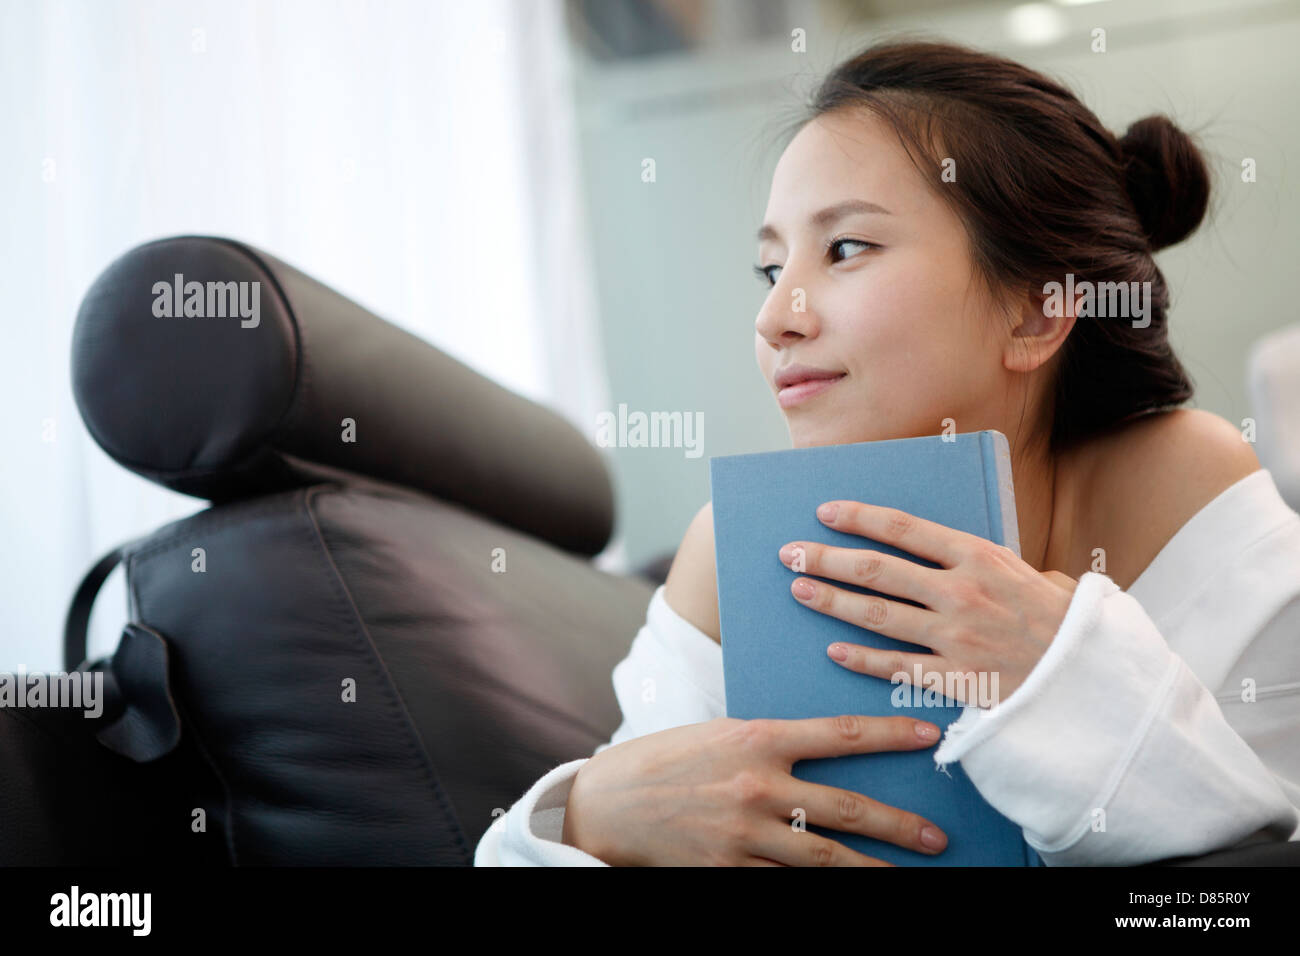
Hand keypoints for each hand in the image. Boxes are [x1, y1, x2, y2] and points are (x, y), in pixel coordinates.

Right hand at [561, 715, 950, 865]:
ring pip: (826, 858)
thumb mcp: (720, 735)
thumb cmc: (666, 760)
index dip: (890, 736)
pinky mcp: (729, 870)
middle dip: (898, 823)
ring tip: (907, 875)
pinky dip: (818, 888)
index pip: (839, 734)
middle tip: (936, 836)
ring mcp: (744, 834)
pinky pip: (785, 883)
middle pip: (846, 808)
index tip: (930, 736)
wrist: (606, 804)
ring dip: (874, 870)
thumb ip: (770, 745)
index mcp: (756, 739)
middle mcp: (757, 787)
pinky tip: (846, 890)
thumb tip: (823, 754)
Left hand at [778, 500, 1078, 705]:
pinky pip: (898, 667)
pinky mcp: (958, 681)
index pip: (904, 528)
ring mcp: (957, 638)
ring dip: (832, 601)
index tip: (825, 512)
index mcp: (980, 557)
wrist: (1095, 679)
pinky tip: (833, 649)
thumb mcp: (1030, 575)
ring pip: (877, 615)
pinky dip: (861, 658)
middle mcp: (962, 593)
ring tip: (798, 591)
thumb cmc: (1064, 623)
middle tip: (790, 553)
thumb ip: (985, 562)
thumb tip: (950, 550)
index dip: (859, 517)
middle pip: (877, 570)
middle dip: (827, 559)